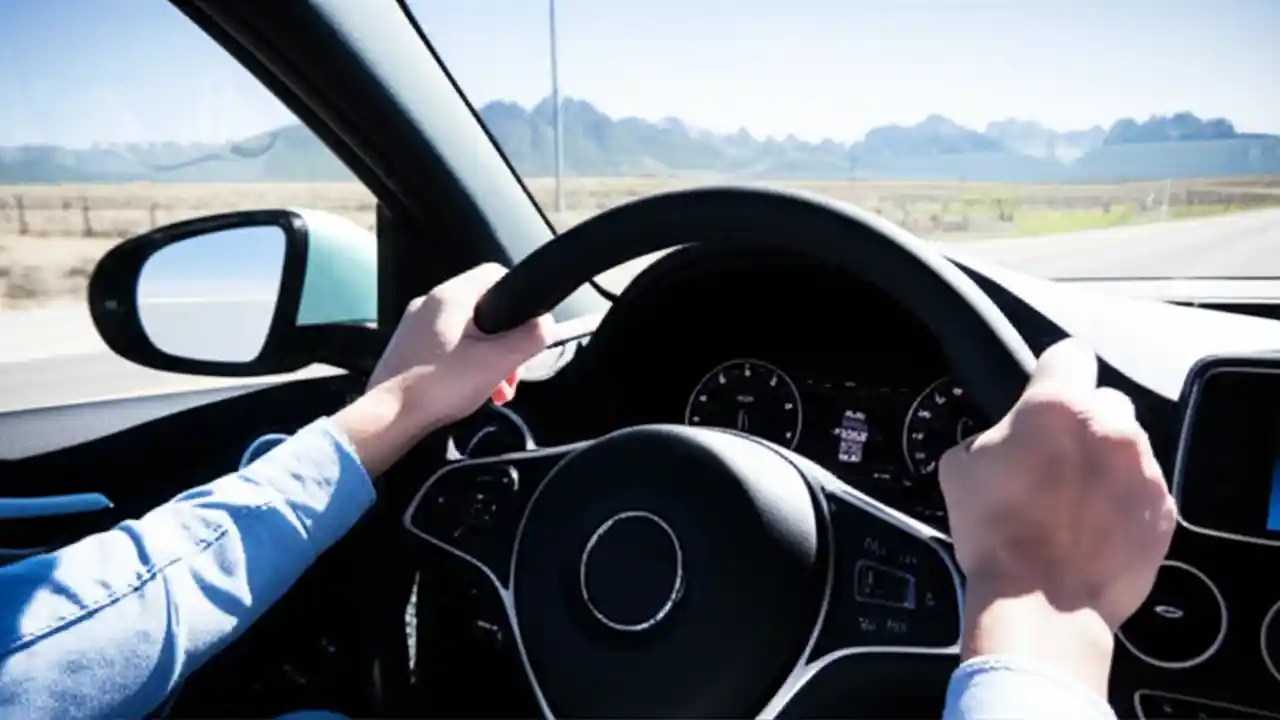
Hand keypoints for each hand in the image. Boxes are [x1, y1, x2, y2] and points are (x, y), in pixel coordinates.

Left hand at [335, 263, 552, 475]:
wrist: (389, 416)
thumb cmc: (440, 386)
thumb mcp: (498, 361)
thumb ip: (530, 338)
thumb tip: (546, 324)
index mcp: (451, 296)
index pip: (495, 274)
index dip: (518, 298)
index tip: (526, 330)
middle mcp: (429, 302)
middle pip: (483, 308)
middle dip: (504, 340)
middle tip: (511, 373)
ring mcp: (415, 325)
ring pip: (466, 330)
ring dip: (486, 356)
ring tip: (494, 389)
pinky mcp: (407, 347)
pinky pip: (447, 345)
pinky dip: (464, 362)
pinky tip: (468, 389)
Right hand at [939, 338, 1175, 694]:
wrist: (1040, 604)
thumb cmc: (996, 534)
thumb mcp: (960, 468)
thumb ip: (988, 436)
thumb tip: (1000, 440)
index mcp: (1055, 406)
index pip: (1069, 354)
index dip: (1054, 371)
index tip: (1047, 387)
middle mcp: (1110, 427)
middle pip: (1104, 402)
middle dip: (1082, 423)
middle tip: (1053, 460)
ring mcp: (1144, 469)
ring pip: (1127, 447)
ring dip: (1104, 464)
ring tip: (1073, 502)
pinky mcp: (1164, 509)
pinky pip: (1144, 490)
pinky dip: (1123, 502)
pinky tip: (1093, 527)